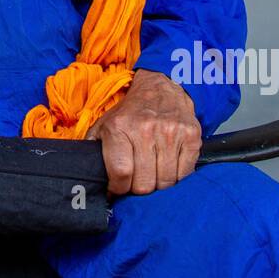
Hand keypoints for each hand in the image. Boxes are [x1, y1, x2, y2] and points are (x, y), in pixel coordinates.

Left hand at [85, 69, 200, 195]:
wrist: (160, 88)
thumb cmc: (130, 113)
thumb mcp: (104, 125)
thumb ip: (92, 149)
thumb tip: (86, 175)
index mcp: (120, 127)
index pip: (120, 174)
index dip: (118, 189)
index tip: (118, 189)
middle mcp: (146, 129)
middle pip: (144, 183)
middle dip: (138, 189)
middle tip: (136, 182)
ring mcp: (171, 132)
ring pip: (165, 182)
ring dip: (158, 184)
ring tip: (151, 174)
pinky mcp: (191, 135)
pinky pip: (185, 173)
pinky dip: (176, 177)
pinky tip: (168, 167)